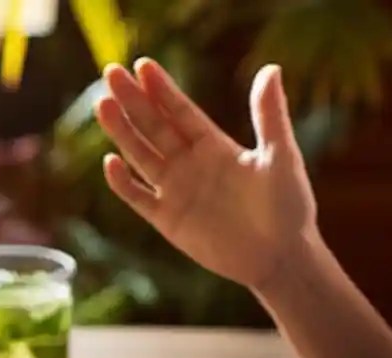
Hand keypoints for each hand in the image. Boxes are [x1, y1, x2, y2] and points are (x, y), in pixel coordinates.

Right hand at [94, 59, 316, 290]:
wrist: (280, 257)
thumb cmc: (288, 207)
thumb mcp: (281, 156)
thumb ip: (270, 116)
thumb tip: (271, 69)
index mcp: (215, 145)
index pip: (181, 111)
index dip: (162, 89)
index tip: (142, 65)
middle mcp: (191, 164)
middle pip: (154, 127)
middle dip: (133, 101)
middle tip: (110, 73)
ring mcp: (176, 191)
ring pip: (141, 156)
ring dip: (122, 132)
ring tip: (103, 104)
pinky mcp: (168, 220)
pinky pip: (138, 198)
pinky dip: (123, 182)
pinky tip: (110, 161)